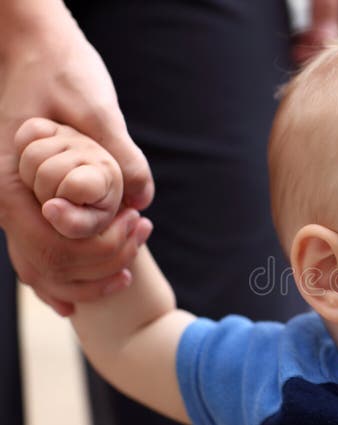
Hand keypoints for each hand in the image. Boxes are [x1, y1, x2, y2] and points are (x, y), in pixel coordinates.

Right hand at [0, 10, 152, 313]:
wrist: (39, 49)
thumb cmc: (63, 72)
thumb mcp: (98, 109)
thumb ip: (121, 154)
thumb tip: (142, 200)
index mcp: (9, 180)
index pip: (50, 244)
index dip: (99, 248)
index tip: (137, 225)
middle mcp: (5, 199)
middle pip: (48, 263)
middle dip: (100, 262)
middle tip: (141, 234)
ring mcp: (16, 203)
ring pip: (43, 267)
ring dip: (88, 274)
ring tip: (131, 259)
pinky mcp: (32, 201)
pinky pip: (43, 253)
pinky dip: (71, 274)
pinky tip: (103, 281)